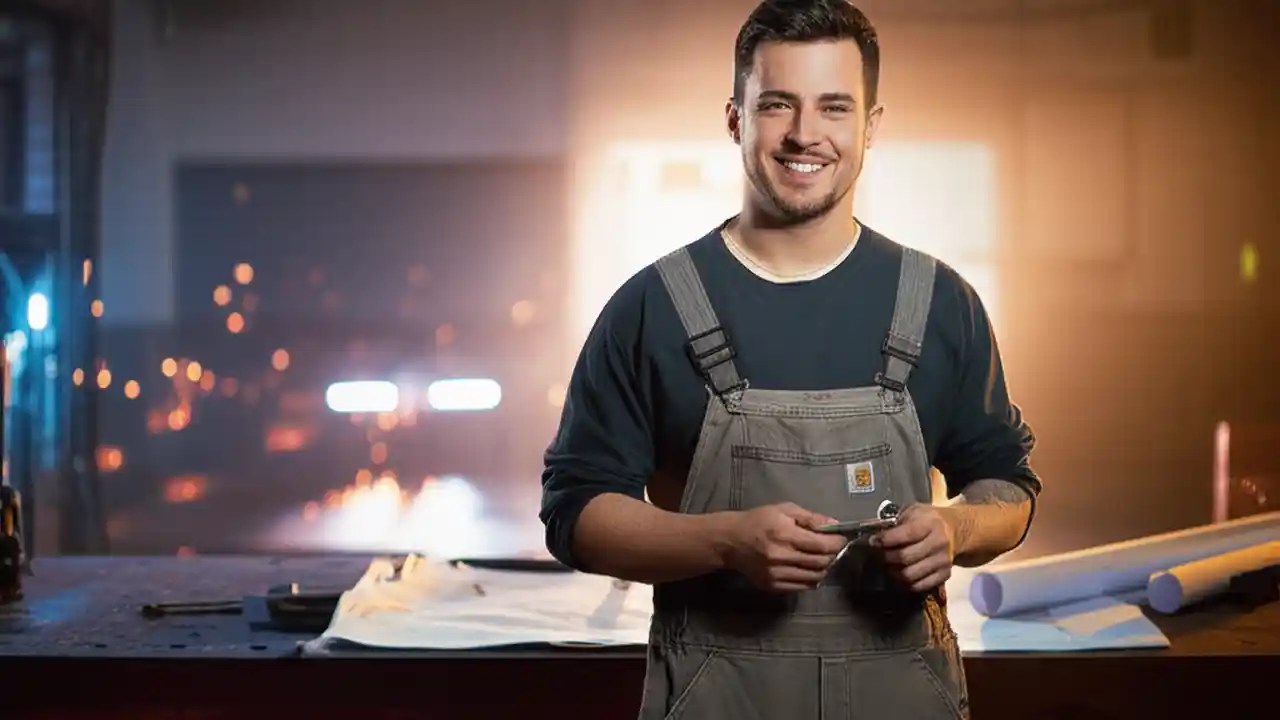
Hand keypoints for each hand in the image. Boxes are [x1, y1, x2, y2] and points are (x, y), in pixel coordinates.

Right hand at [724, 503, 849, 592]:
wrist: (731, 541)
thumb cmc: (758, 520)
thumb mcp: (783, 510)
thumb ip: (810, 517)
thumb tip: (835, 524)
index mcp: (785, 534)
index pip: (822, 545)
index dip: (837, 543)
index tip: (841, 538)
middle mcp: (781, 557)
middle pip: (821, 562)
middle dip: (832, 554)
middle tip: (831, 548)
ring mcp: (776, 574)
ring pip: (814, 577)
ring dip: (823, 568)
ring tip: (820, 558)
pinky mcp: (772, 586)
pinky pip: (801, 587)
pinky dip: (810, 579)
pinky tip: (807, 569)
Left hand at [872, 504, 956, 592]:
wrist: (955, 530)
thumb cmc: (929, 519)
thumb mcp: (914, 511)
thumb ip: (898, 520)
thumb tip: (878, 535)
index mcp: (931, 524)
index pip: (906, 534)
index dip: (886, 539)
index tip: (874, 541)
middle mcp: (939, 543)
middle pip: (905, 557)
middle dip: (886, 558)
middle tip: (877, 556)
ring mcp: (943, 561)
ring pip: (910, 575)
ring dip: (893, 572)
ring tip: (887, 566)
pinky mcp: (944, 575)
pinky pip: (920, 586)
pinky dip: (906, 584)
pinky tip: (900, 575)